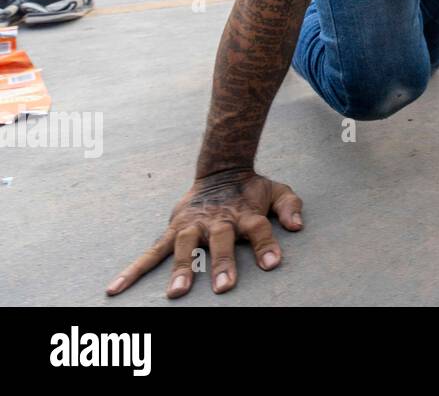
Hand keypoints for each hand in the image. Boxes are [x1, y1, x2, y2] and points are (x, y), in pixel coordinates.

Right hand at [106, 170, 302, 297]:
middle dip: (222, 263)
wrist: (221, 170)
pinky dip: (134, 269)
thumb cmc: (250, 191)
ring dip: (182, 268)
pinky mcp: (173, 230)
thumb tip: (297, 226)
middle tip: (224, 287)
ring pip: (186, 247)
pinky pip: (152, 252)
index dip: (266, 245)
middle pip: (221, 240)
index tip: (272, 263)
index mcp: (245, 214)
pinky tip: (117, 288)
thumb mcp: (277, 191)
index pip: (259, 229)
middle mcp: (218, 221)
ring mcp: (193, 226)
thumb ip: (289, 206)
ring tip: (177, 292)